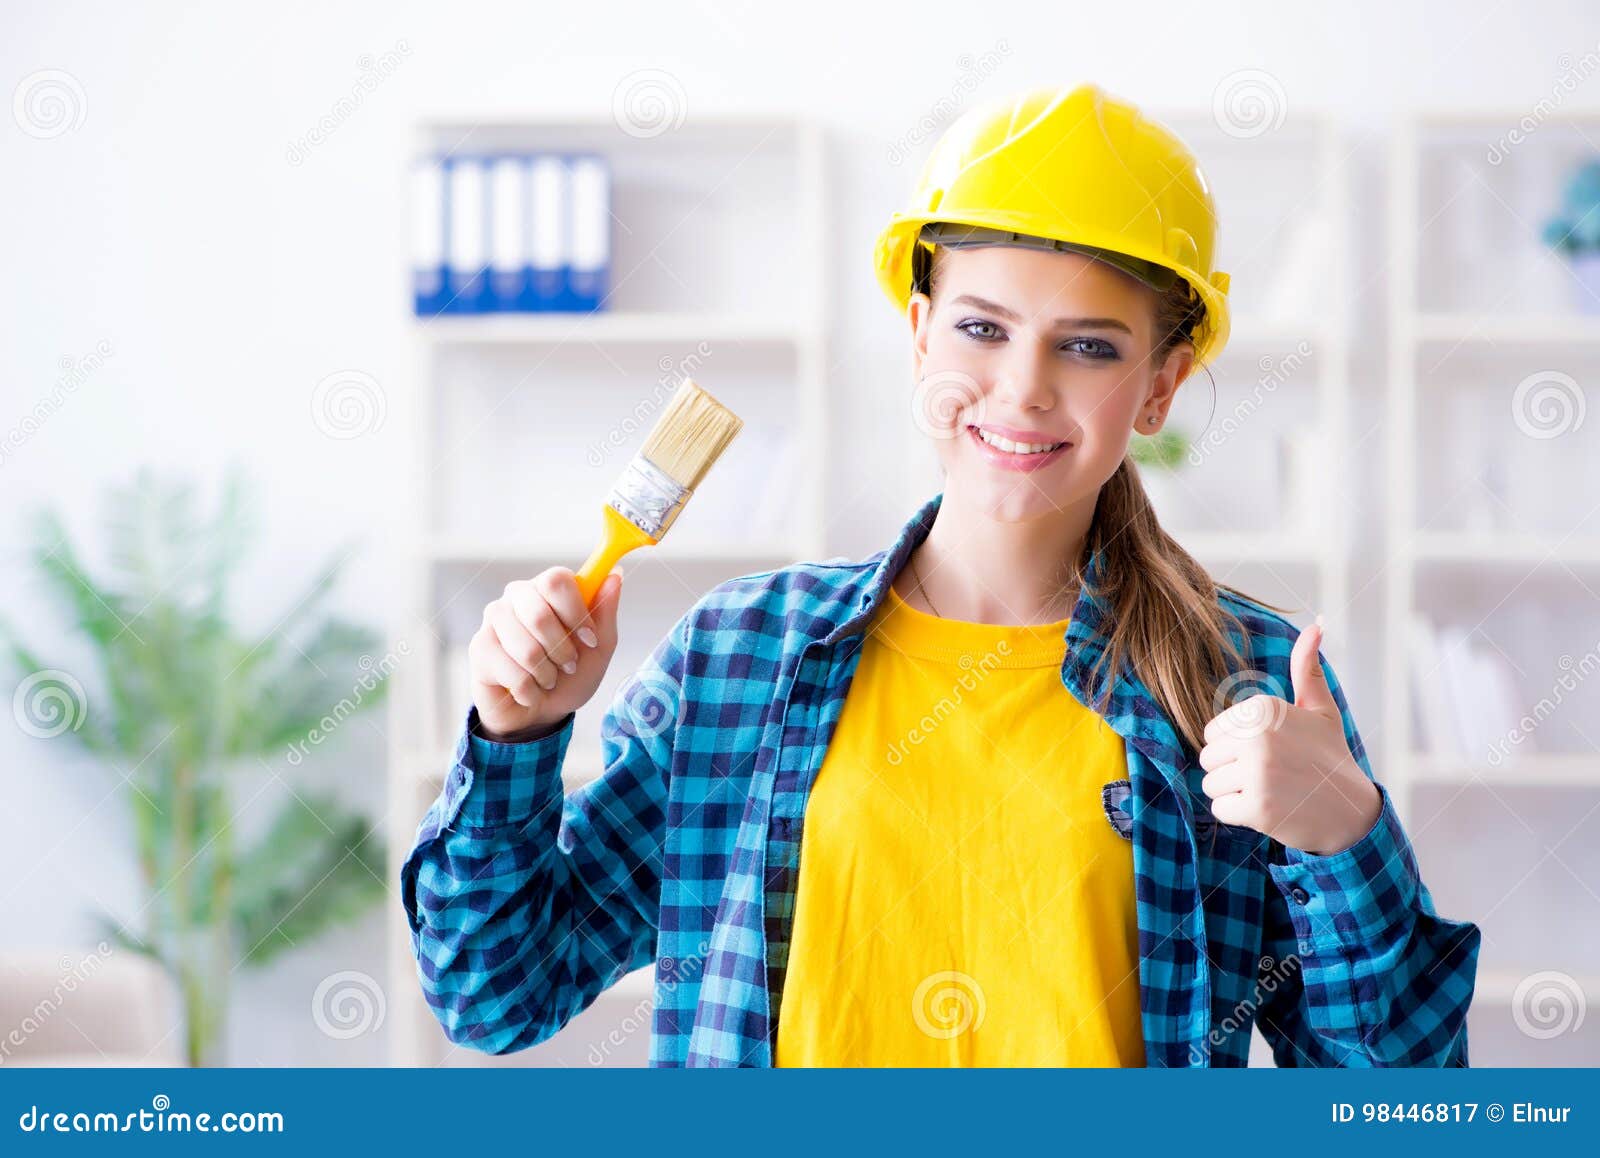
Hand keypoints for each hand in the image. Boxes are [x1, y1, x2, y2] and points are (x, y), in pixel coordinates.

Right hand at [469, 567, 622, 740]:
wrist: (541, 712)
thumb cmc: (570, 674)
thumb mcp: (599, 647)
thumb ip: (605, 611)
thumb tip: (615, 575)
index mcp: (547, 589)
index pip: (557, 580)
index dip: (576, 612)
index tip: (589, 639)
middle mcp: (517, 596)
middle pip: (539, 614)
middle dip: (562, 650)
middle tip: (569, 665)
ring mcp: (494, 620)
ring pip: (526, 648)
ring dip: (546, 674)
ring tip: (548, 679)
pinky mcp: (479, 648)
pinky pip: (510, 671)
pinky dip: (529, 690)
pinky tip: (528, 690)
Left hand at [1197, 617, 1381, 856]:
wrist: (1351, 812)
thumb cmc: (1328, 757)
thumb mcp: (1320, 710)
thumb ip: (1306, 669)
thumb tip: (1316, 624)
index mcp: (1264, 708)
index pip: (1212, 732)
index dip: (1235, 747)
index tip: (1270, 752)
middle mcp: (1258, 737)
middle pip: (1208, 757)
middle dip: (1232, 771)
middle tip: (1270, 775)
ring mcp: (1258, 773)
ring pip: (1210, 784)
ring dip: (1234, 794)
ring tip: (1269, 791)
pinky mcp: (1257, 807)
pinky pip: (1219, 809)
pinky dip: (1239, 815)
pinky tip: (1268, 810)